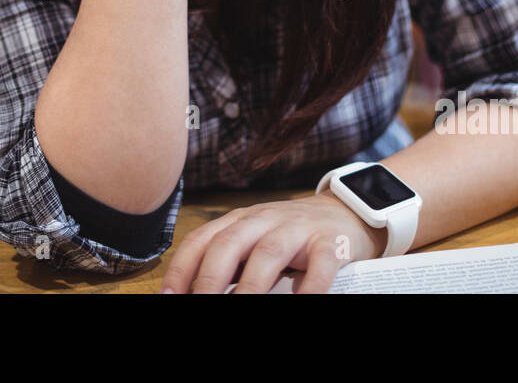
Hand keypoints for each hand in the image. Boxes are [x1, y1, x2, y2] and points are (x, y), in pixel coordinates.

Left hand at [159, 191, 386, 293]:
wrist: (347, 211)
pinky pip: (319, 264)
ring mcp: (298, 229)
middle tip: (200, 303)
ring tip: (241, 306)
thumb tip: (194, 292)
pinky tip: (301, 301)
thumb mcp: (255, 241)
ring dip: (251, 285)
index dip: (183, 267)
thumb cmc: (291, 235)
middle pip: (230, 243)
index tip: (170, 295)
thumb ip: (229, 263)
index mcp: (240, 220)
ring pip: (269, 253)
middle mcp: (264, 220)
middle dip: (211, 277)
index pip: (203, 239)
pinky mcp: (330, 243)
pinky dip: (309, 286)